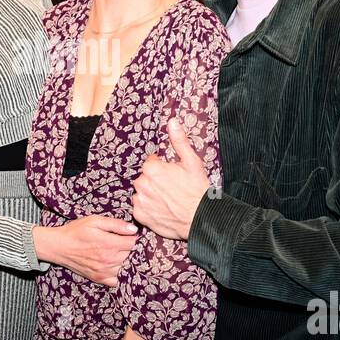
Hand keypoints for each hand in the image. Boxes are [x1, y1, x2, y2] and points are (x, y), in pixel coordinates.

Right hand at [35, 216, 136, 286]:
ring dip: (126, 261)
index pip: (134, 243)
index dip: (134, 237)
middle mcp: (109, 260)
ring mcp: (104, 271)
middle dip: (131, 249)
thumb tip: (133, 229)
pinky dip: (119, 274)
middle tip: (124, 243)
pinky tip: (115, 265)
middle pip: (132, 255)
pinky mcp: (99, 278)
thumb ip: (115, 224)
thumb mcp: (95, 221)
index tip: (129, 235)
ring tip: (119, 253)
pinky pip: (117, 280)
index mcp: (109, 244)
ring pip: (126, 268)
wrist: (59, 246)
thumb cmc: (76, 231)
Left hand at [132, 119, 208, 240]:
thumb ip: (179, 141)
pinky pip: (139, 207)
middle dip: (155, 180)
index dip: (162, 168)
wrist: (200, 218)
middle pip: (145, 177)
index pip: (151, 163)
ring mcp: (140, 200)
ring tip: (167, 199)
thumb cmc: (197, 190)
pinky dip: (148, 207)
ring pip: (141, 192)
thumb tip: (172, 122)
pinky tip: (161, 208)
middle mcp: (142, 184)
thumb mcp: (191, 162)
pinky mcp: (140, 215)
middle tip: (171, 188)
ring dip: (150, 194)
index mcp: (152, 169)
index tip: (172, 175)